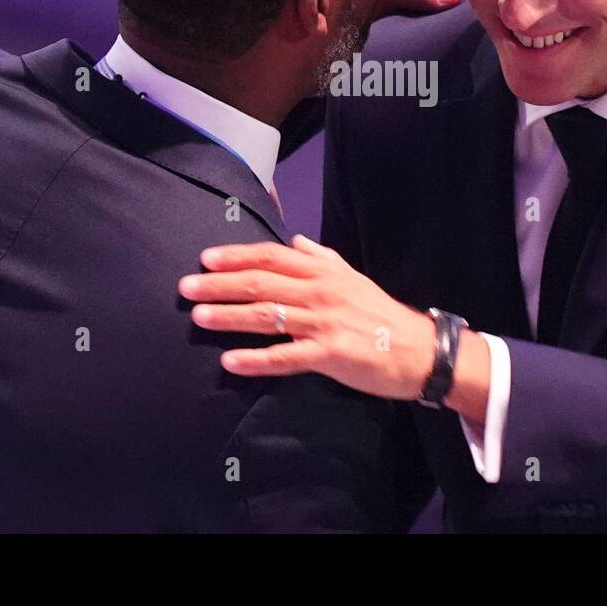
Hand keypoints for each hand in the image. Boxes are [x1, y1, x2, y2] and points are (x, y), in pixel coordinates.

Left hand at [179, 235, 436, 399]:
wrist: (420, 350)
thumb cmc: (383, 314)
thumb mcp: (353, 278)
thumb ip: (322, 259)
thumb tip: (296, 243)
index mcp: (323, 272)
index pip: (272, 258)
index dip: (238, 257)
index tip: (207, 259)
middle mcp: (320, 292)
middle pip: (261, 284)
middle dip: (221, 284)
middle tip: (186, 287)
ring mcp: (324, 323)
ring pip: (268, 316)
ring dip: (230, 316)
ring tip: (199, 317)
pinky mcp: (329, 355)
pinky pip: (285, 357)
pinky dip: (256, 359)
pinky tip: (230, 362)